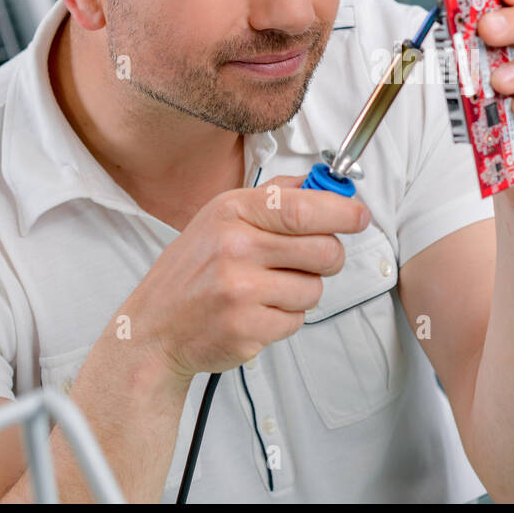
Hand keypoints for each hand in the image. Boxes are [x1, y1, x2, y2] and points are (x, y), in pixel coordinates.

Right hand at [127, 175, 370, 378]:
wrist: (154, 327)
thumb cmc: (194, 269)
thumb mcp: (223, 217)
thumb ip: (276, 196)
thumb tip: (328, 183)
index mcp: (232, 213)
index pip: (304, 208)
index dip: (342, 211)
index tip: (359, 216)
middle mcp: (235, 249)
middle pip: (324, 250)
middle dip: (328, 257)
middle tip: (309, 260)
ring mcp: (240, 292)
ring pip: (315, 289)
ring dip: (302, 291)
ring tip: (267, 289)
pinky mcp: (246, 329)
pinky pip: (297, 321)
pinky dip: (284, 318)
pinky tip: (256, 311)